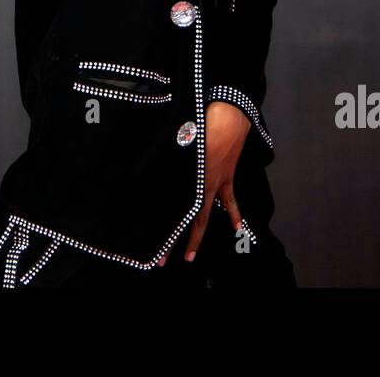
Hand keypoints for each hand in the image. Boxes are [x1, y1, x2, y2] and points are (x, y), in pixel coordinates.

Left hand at [157, 100, 250, 265]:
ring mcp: (216, 184)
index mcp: (189, 179)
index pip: (173, 210)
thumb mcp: (177, 140)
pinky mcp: (227, 178)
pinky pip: (230, 200)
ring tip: (190, 257)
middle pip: (186, 221)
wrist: (229, 117)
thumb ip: (163, 157)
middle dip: (174, 242)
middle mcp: (201, 187)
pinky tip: (237, 228)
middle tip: (162, 261)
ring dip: (197, 237)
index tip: (153, 245)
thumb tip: (142, 167)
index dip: (163, 229)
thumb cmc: (200, 124)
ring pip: (205, 217)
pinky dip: (233, 214)